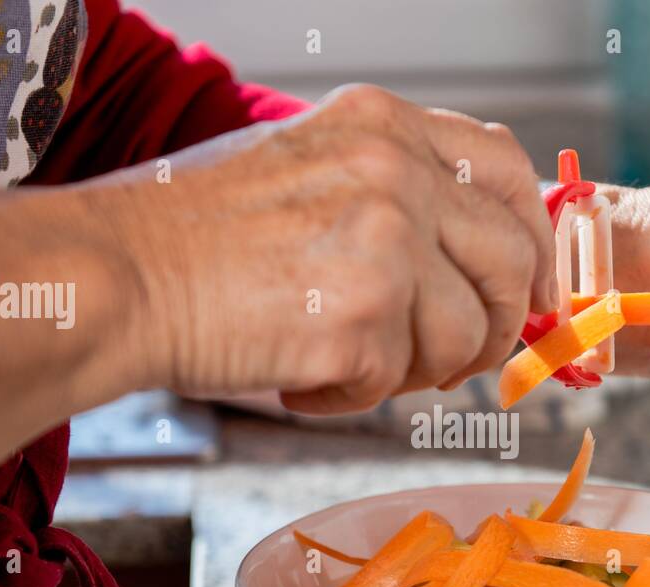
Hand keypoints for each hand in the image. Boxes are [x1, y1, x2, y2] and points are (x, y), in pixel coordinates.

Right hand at [103, 84, 555, 413]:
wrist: (118, 277)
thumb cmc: (198, 237)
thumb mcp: (311, 174)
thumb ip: (400, 197)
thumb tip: (483, 265)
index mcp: (383, 126)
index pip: (507, 170)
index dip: (532, 241)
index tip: (529, 291)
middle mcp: (396, 172)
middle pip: (511, 263)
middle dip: (496, 327)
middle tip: (455, 360)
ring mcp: (385, 243)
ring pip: (464, 338)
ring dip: (411, 371)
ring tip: (340, 362)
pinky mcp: (363, 319)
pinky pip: (397, 383)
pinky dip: (352, 397)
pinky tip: (300, 374)